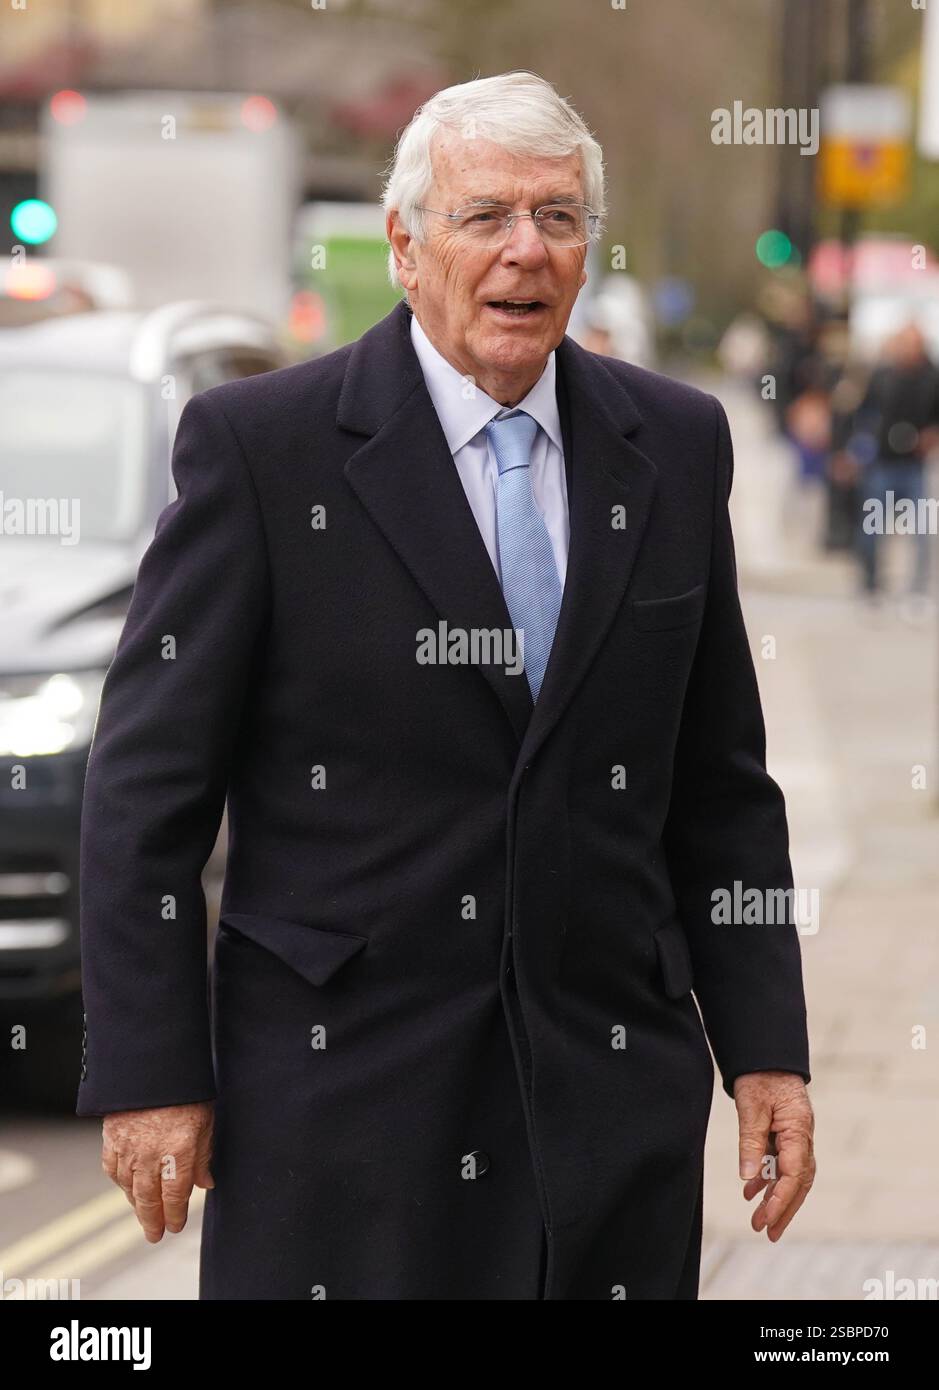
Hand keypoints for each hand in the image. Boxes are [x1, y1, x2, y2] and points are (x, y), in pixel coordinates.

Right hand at [101, 1101, 214, 1242]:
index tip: (176, 1227)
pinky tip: (126, 1187)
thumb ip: (203, 1155)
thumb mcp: (206, 1121)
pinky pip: (112, 1169)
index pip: (176, 1196)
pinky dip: (120, 1182)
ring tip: (143, 1215)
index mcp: (178, 1153)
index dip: (175, 1215)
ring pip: (129, 1188)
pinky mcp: (111, 1138)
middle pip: (149, 1199)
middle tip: (155, 1236)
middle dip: (153, 1221)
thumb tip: (206, 1183)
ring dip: (136, 1205)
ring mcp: (128, 1148)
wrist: (153, 1065)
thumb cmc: (186, 1091)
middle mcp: (151, 1156)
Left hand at [734, 1071, 813, 1240]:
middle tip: (767, 1233)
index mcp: (799, 1129)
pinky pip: (780, 1163)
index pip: (794, 1173)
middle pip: (798, 1181)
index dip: (781, 1199)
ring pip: (790, 1176)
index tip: (767, 1219)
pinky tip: (751, 1192)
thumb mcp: (751, 1106)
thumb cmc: (760, 1076)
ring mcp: (796, 1137)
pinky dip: (767, 1179)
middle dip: (784, 1209)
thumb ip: (751, 1141)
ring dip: (775, 1198)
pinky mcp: (786, 1135)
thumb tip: (748, 1176)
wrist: (766, 1055)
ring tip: (757, 1220)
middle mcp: (803, 1137)